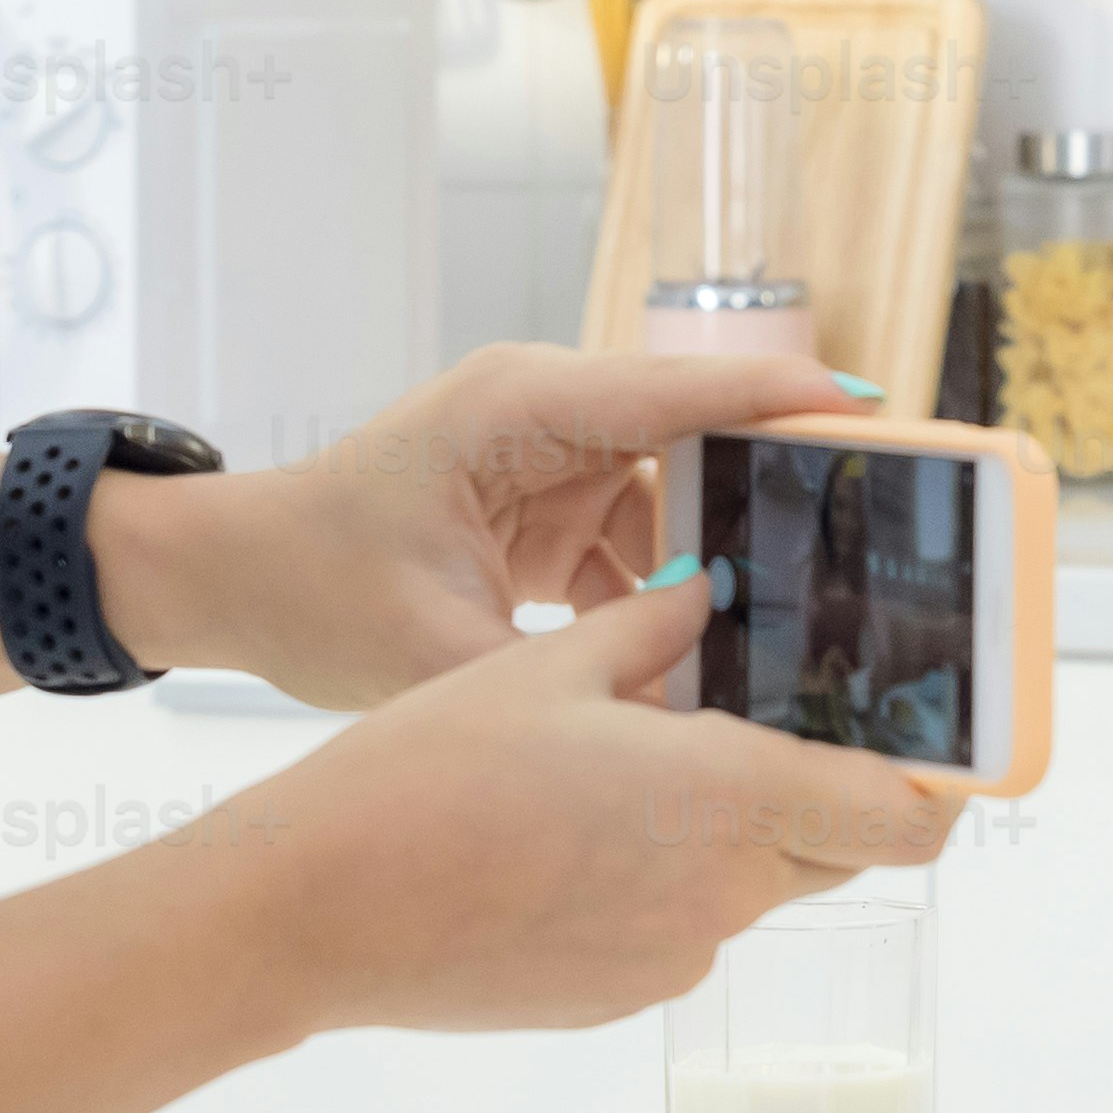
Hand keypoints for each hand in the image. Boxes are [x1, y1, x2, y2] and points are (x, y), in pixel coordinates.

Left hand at [105, 341, 860, 706]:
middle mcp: (551, 411)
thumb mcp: (439, 650)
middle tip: (872, 550)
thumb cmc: (312, 591)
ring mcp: (554, 453)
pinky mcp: (552, 499)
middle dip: (779, 497)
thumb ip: (566, 678)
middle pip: (701, 437)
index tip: (879, 416)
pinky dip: (674, 596)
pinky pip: (646, 536)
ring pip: (682, 498)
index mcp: (523, 407)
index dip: (784, 399)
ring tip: (802, 633)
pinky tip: (713, 660)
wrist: (233, 581)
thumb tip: (684, 721)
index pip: (682, 391)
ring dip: (726, 566)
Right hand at [174, 571, 952, 1034]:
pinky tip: (572, 835)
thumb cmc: (422, 778)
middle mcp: (721, 892)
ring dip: (726, 831)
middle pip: (836, 849)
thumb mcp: (545, 672)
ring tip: (634, 767)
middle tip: (772, 719)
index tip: (941, 748)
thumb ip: (653, 633)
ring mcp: (672, 956)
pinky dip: (658, 879)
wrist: (313, 914)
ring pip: (749, 884)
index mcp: (725, 798)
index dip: (941, 791)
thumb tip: (711, 595)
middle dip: (823, 790)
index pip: (905, 822)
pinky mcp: (619, 995)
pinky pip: (679, 925)